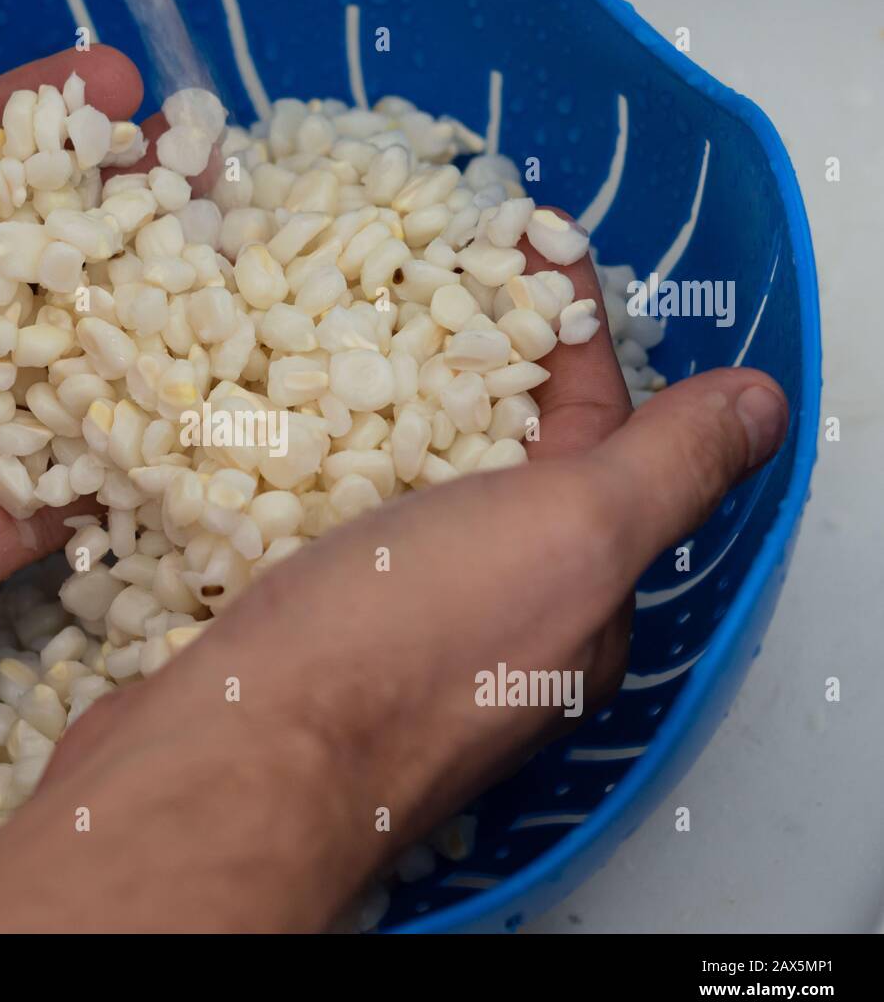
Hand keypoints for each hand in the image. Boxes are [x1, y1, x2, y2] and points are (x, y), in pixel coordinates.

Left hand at [0, 0, 150, 782]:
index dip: (20, 128)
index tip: (115, 90)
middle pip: (5, 275)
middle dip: (100, 222)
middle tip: (197, 179)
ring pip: (39, 384)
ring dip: (125, 333)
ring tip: (218, 279)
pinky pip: (40, 506)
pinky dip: (105, 470)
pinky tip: (187, 412)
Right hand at [0, 249, 787, 930]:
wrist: (239, 757)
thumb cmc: (404, 642)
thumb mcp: (571, 535)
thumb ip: (665, 468)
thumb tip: (763, 407)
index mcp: (578, 599)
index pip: (599, 438)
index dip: (573, 336)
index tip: (533, 245)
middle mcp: (498, 624)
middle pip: (504, 465)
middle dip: (482, 365)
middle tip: (438, 279)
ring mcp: (400, 631)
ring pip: (413, 495)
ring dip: (399, 411)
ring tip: (361, 330)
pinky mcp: (314, 632)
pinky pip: (338, 526)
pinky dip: (330, 465)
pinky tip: (291, 429)